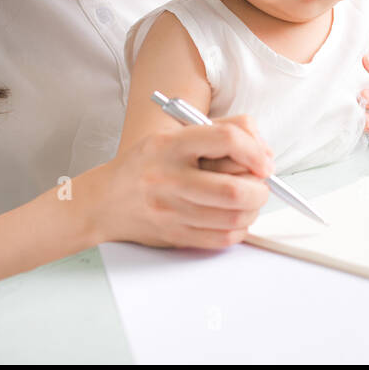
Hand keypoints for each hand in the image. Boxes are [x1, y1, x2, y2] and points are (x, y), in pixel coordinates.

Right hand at [92, 114, 272, 248]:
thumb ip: (222, 131)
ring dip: (253, 209)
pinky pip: (222, 238)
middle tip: (260, 184)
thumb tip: (263, 152)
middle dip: (260, 189)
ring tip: (248, 200)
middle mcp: (170, 178)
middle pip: (234, 189)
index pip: (226, 140)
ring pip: (233, 217)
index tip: (264, 162)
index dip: (255, 151)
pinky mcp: (175, 235)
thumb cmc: (147, 164)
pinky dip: (239, 228)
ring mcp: (172, 210)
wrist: (104, 201)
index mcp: (172, 145)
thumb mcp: (177, 133)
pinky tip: (233, 217)